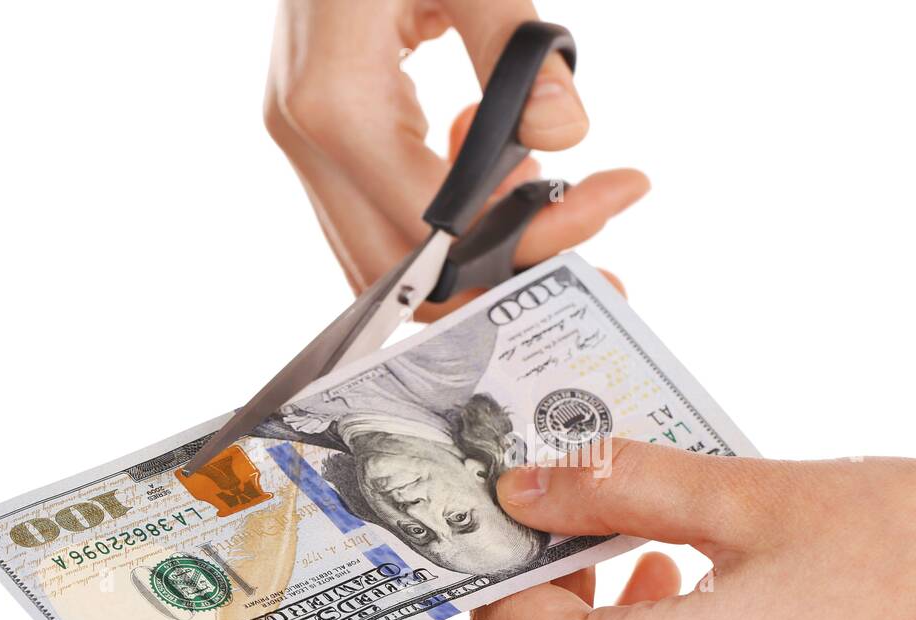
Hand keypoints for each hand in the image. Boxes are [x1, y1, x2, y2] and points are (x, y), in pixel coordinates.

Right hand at [265, 0, 648, 317]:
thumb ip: (514, 46)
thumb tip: (564, 131)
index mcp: (338, 103)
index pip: (444, 227)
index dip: (532, 233)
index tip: (607, 200)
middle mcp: (311, 140)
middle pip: (409, 277)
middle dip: (506, 273)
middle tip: (588, 244)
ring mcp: (307, 145)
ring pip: (395, 259)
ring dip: (480, 245)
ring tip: (548, 188)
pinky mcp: (321, 138)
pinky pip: (387, 215)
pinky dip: (452, 213)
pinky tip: (500, 158)